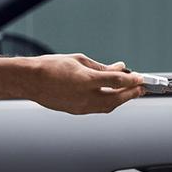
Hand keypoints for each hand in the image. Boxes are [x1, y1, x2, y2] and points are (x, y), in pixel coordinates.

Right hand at [24, 54, 143, 114]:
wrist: (30, 80)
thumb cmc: (52, 66)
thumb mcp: (80, 60)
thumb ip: (102, 67)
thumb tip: (119, 68)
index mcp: (86, 80)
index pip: (116, 81)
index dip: (131, 80)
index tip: (140, 77)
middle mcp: (85, 96)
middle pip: (116, 98)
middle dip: (131, 93)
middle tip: (141, 87)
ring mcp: (80, 106)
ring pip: (109, 106)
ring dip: (122, 100)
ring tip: (131, 92)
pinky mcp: (76, 111)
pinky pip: (99, 109)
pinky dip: (110, 103)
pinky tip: (114, 96)